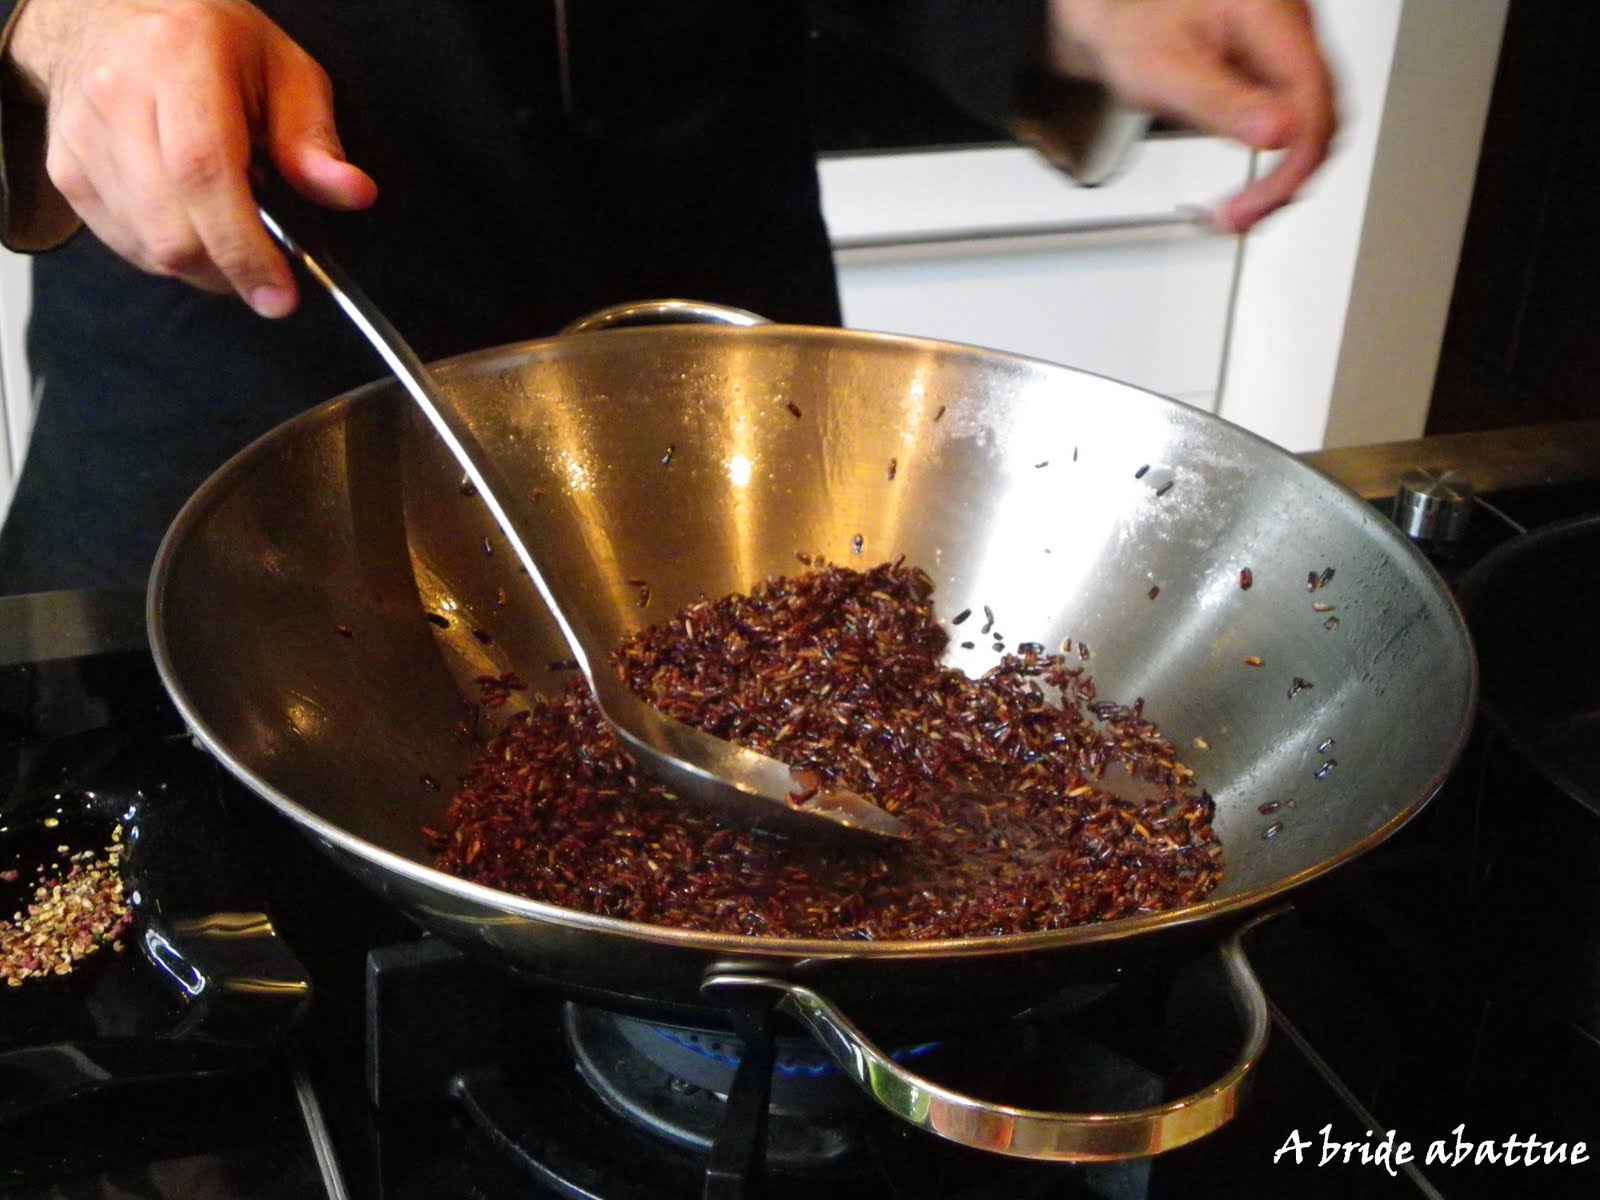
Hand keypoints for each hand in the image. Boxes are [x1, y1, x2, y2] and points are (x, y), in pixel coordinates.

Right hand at [8, 0, 376, 315]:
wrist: (112, 16)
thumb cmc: (211, 44)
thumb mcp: (284, 72)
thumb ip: (314, 140)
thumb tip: (353, 194)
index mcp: (179, 57)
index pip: (203, 173)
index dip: (243, 247)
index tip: (280, 294)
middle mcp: (116, 92)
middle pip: (171, 225)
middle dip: (230, 270)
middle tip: (269, 272)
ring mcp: (81, 134)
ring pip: (148, 245)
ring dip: (204, 266)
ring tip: (231, 228)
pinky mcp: (64, 168)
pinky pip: (126, 245)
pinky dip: (170, 255)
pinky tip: (193, 222)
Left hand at [1048, 0, 1336, 231]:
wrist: (1121, 18)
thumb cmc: (1135, 30)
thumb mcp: (1165, 73)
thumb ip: (1221, 104)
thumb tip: (1279, 134)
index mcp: (1269, 14)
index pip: (1313, 99)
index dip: (1295, 162)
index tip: (1256, 203)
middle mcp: (1292, 25)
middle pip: (1322, 116)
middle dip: (1288, 178)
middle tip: (1242, 216)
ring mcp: (1291, 47)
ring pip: (1315, 124)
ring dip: (1286, 176)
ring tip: (1242, 210)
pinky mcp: (1281, 70)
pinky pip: (1297, 122)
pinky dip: (1278, 161)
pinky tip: (1252, 187)